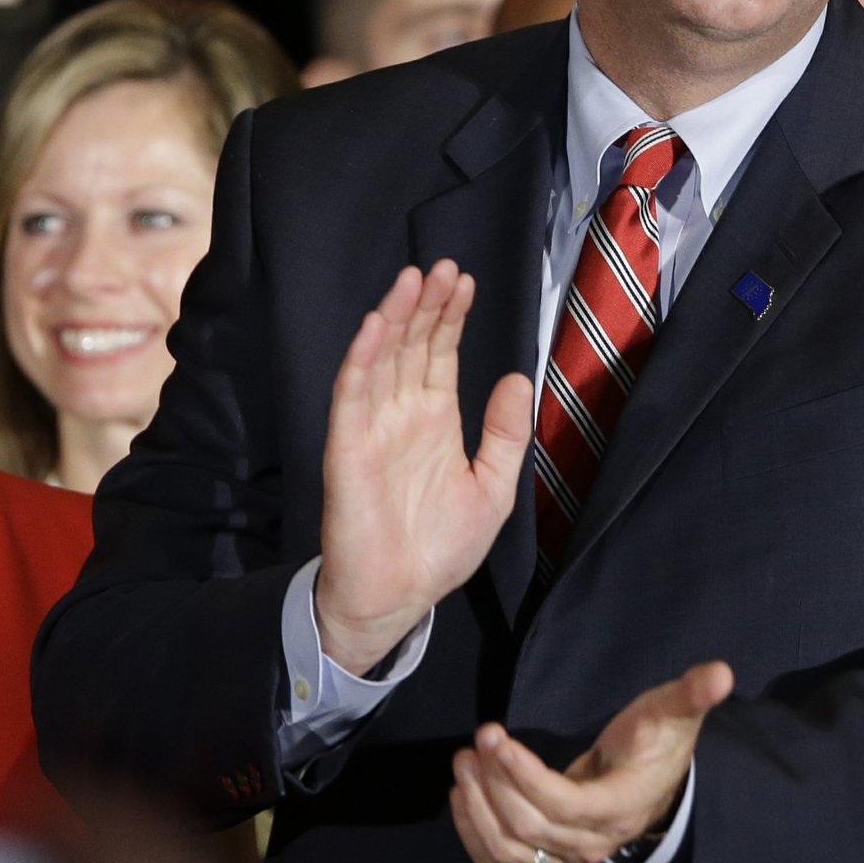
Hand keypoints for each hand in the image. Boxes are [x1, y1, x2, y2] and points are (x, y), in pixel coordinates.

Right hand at [315, 261, 533, 675]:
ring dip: (393, 318)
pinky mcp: (347, 447)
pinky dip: (360, 359)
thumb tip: (517, 378)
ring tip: (412, 279)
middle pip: (411, 345)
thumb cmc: (441, 548)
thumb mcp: (494, 488)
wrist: (399, 596)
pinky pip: (351, 395)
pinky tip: (374, 327)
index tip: (465, 281)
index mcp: (435, 419)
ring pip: (380, 359)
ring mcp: (372, 427)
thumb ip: (506, 434)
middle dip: (426, 305)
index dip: (450, 317)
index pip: (439, 354)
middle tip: (442, 266)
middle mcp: (402, 414)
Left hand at [451, 661, 733, 862]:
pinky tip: (462, 796)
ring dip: (479, 809)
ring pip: (512, 850)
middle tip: (476, 740)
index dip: (525, 775)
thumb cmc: (657, 742)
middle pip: (531, 827)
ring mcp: (568, 857)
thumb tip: (720, 673)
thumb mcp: (673, 713)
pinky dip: (475, 834)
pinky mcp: (547, 858)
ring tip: (464, 763)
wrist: (652, 782)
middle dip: (495, 783)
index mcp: (621, 808)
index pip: (565, 803)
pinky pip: (503, 861)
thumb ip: (691, 695)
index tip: (495, 735)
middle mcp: (593, 842)